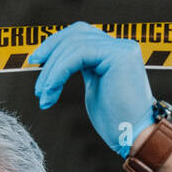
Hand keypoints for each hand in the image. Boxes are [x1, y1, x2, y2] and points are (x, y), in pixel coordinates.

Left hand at [28, 22, 155, 156]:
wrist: (135, 137)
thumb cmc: (116, 122)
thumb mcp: (95, 89)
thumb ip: (83, 69)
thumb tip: (58, 63)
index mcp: (115, 51)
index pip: (80, 35)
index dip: (56, 44)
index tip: (36, 63)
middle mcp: (120, 45)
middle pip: (76, 34)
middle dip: (50, 53)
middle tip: (37, 83)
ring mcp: (121, 48)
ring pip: (73, 45)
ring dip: (51, 71)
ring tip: (42, 95)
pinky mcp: (118, 56)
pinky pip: (78, 55)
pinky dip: (58, 72)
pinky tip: (50, 93)